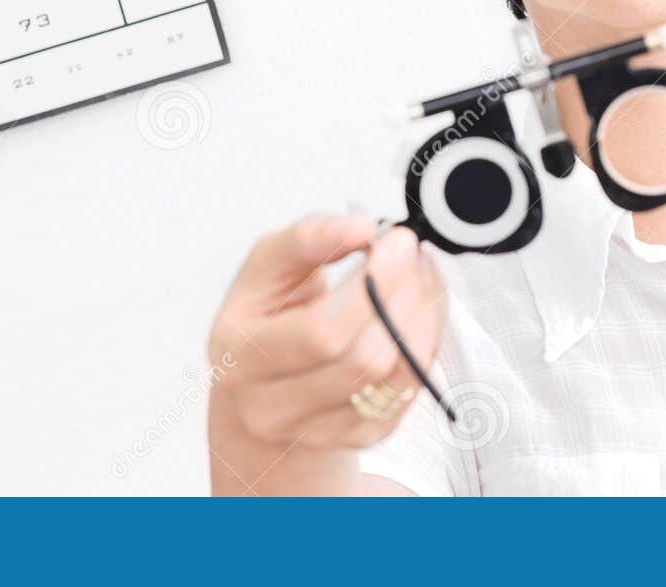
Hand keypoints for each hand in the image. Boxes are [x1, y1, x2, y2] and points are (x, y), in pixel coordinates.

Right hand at [206, 213, 445, 492]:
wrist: (261, 392)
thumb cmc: (266, 319)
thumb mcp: (266, 270)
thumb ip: (307, 240)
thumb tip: (359, 227)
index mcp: (240, 354)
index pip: (318, 332)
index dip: (368, 285)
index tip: (389, 238)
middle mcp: (271, 404)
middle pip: (361, 360)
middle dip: (401, 296)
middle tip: (411, 252)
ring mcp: (316, 430)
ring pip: (391, 379)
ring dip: (421, 318)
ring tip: (421, 277)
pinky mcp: (356, 439)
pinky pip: (407, 394)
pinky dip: (425, 345)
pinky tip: (420, 312)